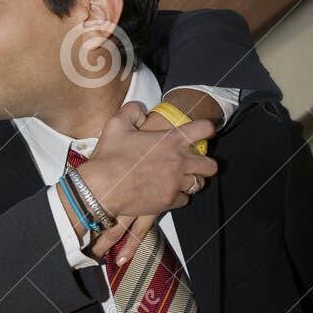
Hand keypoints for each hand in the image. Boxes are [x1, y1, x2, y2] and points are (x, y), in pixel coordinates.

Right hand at [86, 103, 199, 264]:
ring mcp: (176, 184)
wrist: (101, 188)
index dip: (207, 128)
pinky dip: (179, 196)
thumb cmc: (109, 156)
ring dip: (192, 180)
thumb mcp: (116, 124)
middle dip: (206, 163)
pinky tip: (168, 192)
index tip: (205, 131)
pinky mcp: (169, 201)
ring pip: (199, 184)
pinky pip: (185, 199)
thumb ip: (132, 111)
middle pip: (211, 165)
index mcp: (171, 140)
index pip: (204, 129)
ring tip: (181, 179)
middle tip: (195, 162)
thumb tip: (142, 110)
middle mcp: (179, 162)